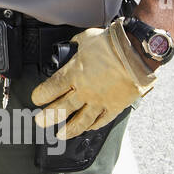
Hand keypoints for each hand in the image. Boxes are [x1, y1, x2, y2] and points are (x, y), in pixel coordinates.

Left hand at [31, 21, 156, 139]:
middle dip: (47, 117)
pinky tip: (88, 128)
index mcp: (73, 73)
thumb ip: (77, 45)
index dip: (40, 96)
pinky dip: (94, 126)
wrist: (137, 52)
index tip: (37, 99)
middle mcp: (84, 91)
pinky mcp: (115, 106)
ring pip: (80, 121)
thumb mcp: (86, 39)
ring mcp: (99, 101)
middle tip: (40, 121)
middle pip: (60, 109)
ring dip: (68, 129)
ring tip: (60, 134)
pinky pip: (102, 120)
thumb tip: (74, 45)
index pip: (49, 89)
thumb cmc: (113, 44)